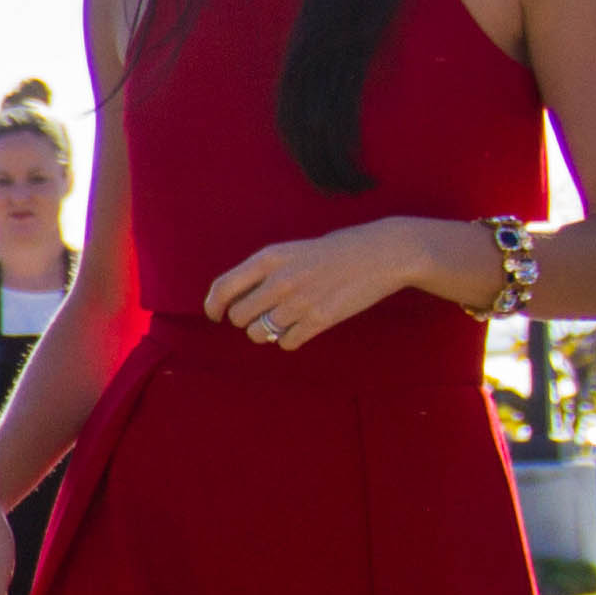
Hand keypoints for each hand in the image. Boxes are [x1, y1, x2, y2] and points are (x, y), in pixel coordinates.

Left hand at [202, 217, 451, 351]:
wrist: (381, 253)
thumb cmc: (335, 251)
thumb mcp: (293, 251)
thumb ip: (265, 272)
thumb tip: (236, 300)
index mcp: (270, 258)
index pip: (223, 288)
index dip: (214, 306)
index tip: (216, 315)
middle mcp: (279, 280)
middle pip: (239, 317)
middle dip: (246, 320)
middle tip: (262, 315)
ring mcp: (299, 302)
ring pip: (259, 334)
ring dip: (267, 332)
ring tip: (284, 321)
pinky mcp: (319, 320)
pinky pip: (286, 343)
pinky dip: (290, 340)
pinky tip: (303, 327)